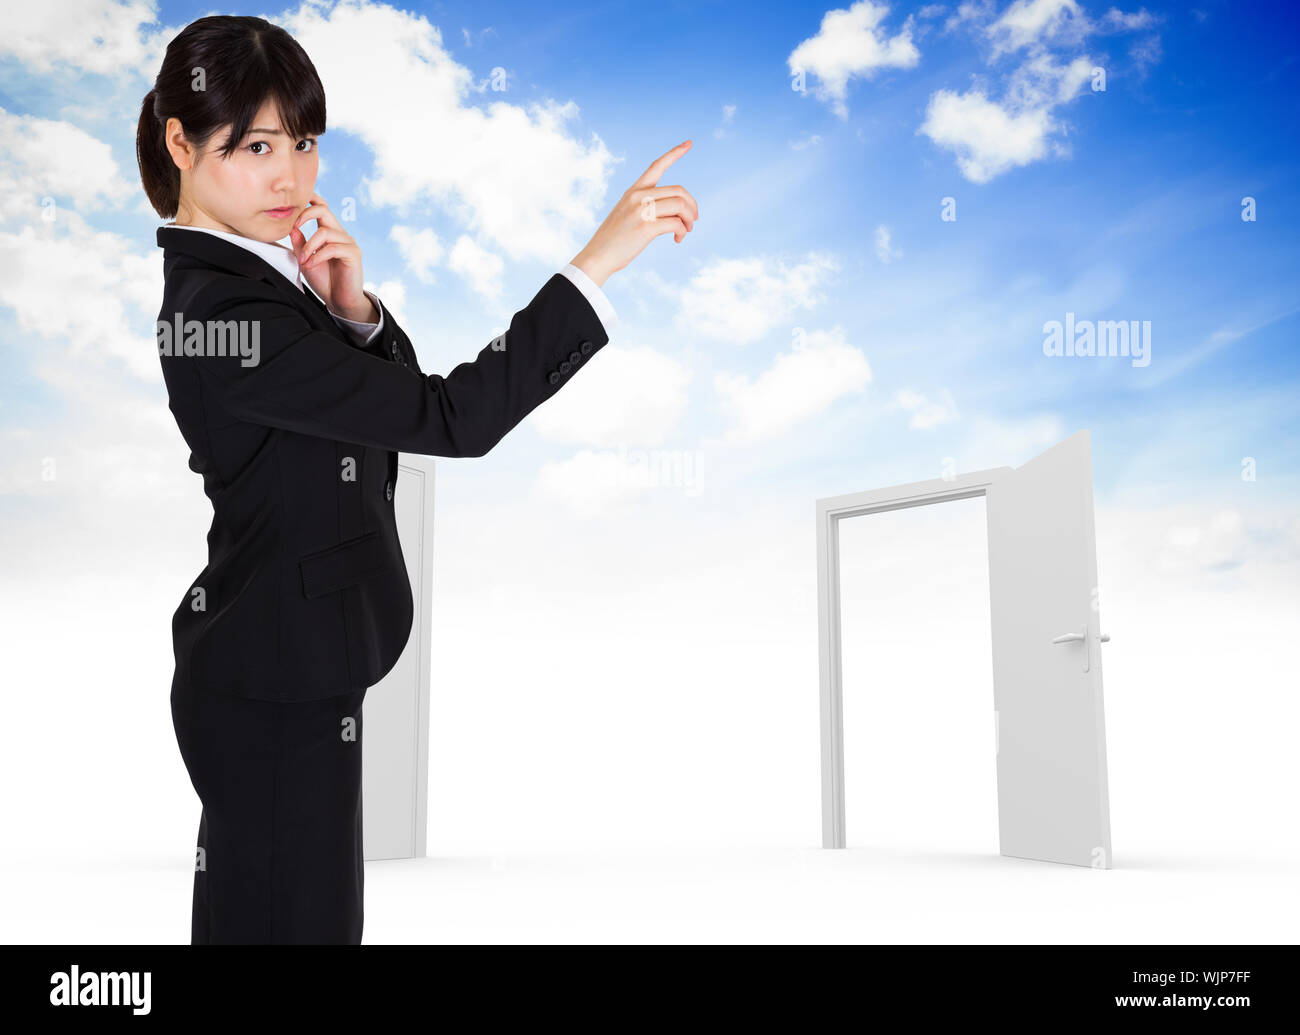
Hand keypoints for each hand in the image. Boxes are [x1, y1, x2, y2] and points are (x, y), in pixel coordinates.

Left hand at [290, 193, 375, 321]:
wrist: (339, 301)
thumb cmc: (324, 281)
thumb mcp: (305, 259)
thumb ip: (299, 243)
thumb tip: (291, 227)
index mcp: (329, 232)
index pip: (322, 207)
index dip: (310, 200)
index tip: (295, 202)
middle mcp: (340, 234)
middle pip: (324, 210)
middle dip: (305, 215)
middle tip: (294, 227)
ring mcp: (348, 243)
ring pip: (325, 232)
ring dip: (309, 246)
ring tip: (303, 260)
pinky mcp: (354, 254)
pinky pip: (332, 248)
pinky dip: (318, 256)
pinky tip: (311, 265)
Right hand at [569, 140, 698, 286]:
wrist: (598, 256)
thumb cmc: (614, 239)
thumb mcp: (627, 214)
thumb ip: (646, 206)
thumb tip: (676, 212)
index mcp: (634, 190)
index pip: (656, 166)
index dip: (674, 153)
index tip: (689, 143)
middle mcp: (638, 196)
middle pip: (679, 191)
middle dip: (692, 206)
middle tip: (693, 220)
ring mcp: (641, 210)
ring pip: (681, 206)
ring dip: (689, 220)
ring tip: (686, 231)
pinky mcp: (646, 227)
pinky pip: (676, 223)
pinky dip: (682, 231)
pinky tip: (677, 239)